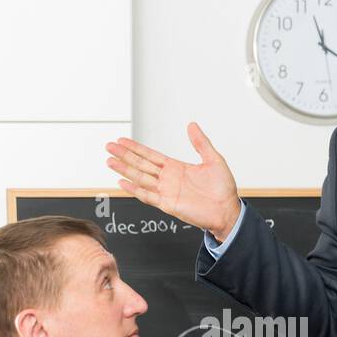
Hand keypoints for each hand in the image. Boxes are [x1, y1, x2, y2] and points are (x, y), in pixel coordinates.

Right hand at [105, 123, 241, 240]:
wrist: (227, 211)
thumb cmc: (223, 189)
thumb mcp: (214, 160)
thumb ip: (201, 143)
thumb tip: (192, 125)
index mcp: (176, 167)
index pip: (150, 155)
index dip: (136, 148)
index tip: (122, 141)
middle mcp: (168, 179)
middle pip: (140, 164)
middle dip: (124, 155)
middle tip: (109, 147)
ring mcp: (166, 191)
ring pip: (140, 178)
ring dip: (125, 170)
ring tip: (110, 161)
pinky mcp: (168, 204)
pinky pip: (147, 196)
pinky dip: (134, 190)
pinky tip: (122, 183)